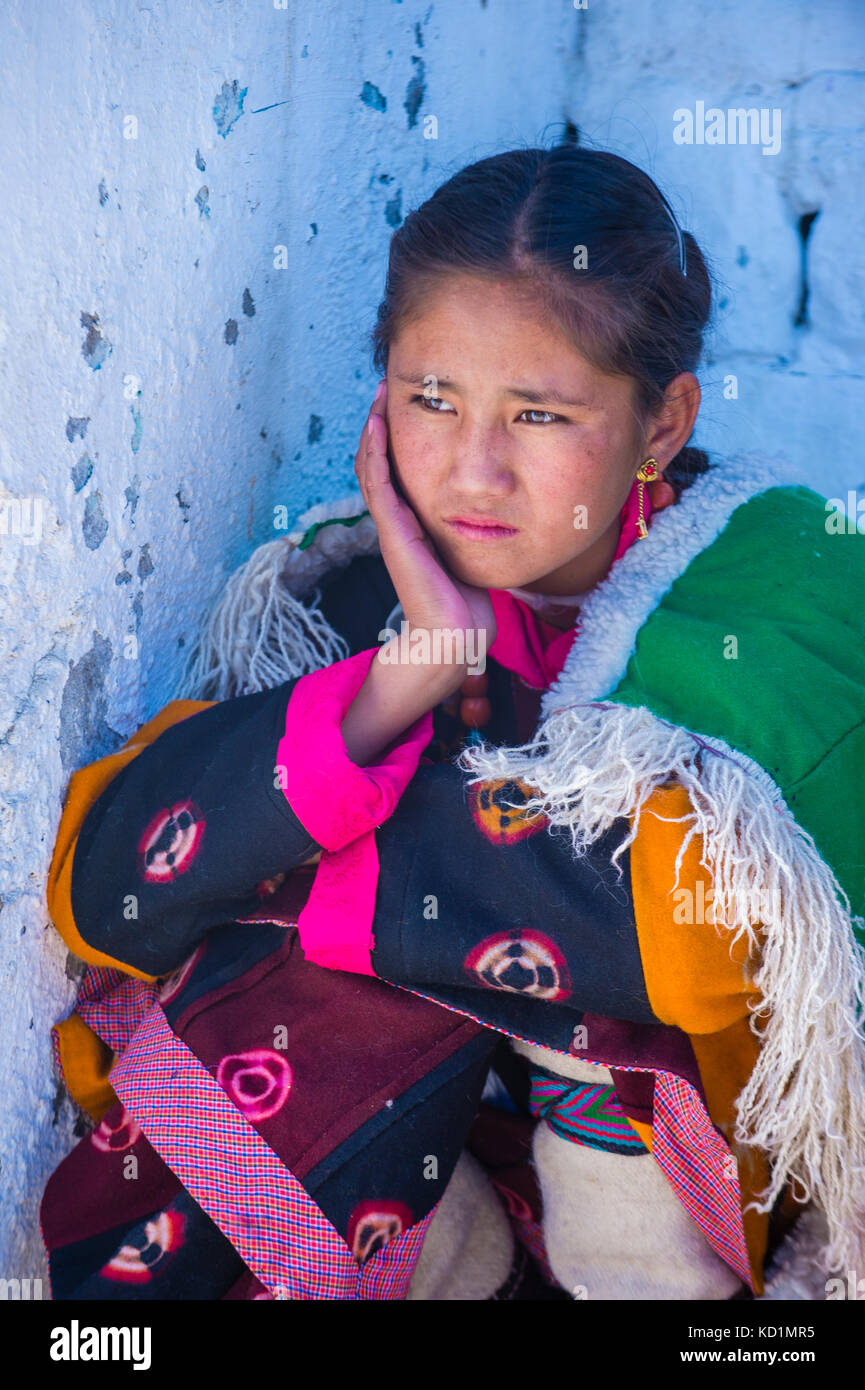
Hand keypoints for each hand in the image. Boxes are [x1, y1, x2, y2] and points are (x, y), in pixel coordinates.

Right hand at [355, 379, 495, 654]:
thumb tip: (502, 508)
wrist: (456, 636)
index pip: (400, 468)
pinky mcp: (395, 533)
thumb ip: (478, 530)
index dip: (400, 434)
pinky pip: (379, 484)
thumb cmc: (468, 603)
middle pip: (382, 460)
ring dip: (374, 428)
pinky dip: (376, 452)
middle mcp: (400, 521)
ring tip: (381, 393)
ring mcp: (393, 526)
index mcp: (416, 523)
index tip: (415, 399)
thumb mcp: (474, 554)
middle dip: (384, 421)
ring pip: (374, 466)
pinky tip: (379, 425)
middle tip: (389, 384)